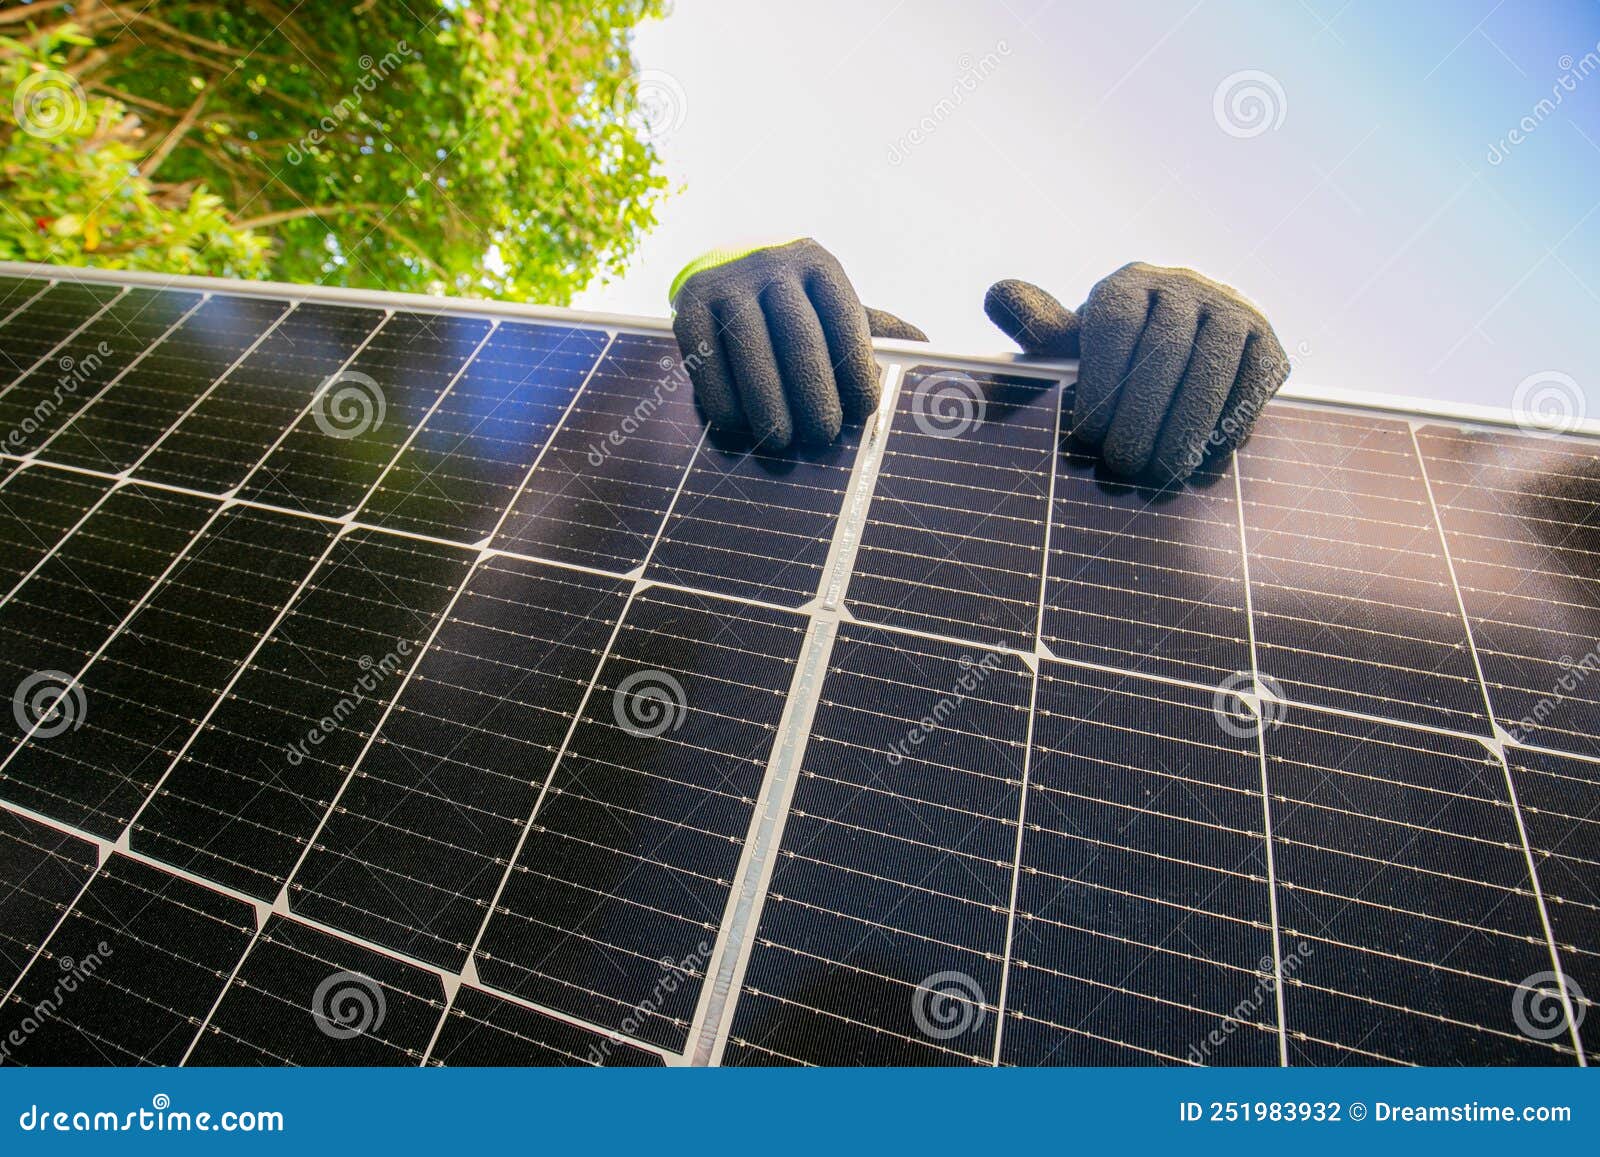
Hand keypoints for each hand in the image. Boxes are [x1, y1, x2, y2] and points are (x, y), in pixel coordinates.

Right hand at [670, 238, 924, 449]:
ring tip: (781, 440)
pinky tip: (736, 424)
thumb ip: (873, 328)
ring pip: (750, 349)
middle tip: (822, 435)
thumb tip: (928, 348)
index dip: (857, 367)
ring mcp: (727, 283)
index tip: (865, 410)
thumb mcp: (831, 303)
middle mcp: (773, 265)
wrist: (723, 265)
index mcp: (818, 265)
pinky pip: (706, 356)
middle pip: (798, 336)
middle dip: (813, 392)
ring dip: (767, 401)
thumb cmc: (793, 302)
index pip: (845, 318)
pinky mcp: (688, 305)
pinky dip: (721, 395)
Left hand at [985, 263, 1288, 482]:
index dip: (1100, 385)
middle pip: (1164, 352)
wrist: (1190, 347)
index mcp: (1129, 284)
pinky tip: (1201, 466)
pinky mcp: (1270, 345)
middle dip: (1142, 417)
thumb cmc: (1116, 358)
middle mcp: (1185, 286)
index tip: (1086, 439)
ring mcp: (1234, 312)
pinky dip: (1226, 431)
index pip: (1114, 327)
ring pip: (1212, 372)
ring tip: (1159, 477)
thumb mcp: (1075, 345)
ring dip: (1185, 431)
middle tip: (1122, 467)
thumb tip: (995, 295)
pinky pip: (1252, 390)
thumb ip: (1039, 330)